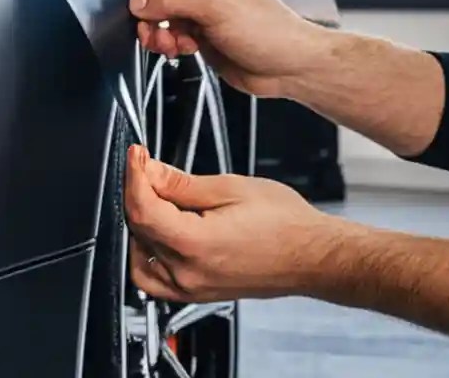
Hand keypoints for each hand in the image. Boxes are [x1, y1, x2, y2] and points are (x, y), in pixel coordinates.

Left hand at [123, 144, 350, 301]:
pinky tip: (160, 232)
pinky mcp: (196, 293)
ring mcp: (191, 287)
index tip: (136, 156)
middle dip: (139, 192)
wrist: (313, 257)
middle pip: (139, 229)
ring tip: (158, 199)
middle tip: (151, 169)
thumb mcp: (230, 188)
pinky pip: (154, 278)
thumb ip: (181, 183)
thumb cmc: (286, 225)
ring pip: (141, 254)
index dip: (134, 176)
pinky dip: (148, 254)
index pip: (142, 208)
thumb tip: (150, 171)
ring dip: (141, 224)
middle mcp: (188, 272)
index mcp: (195, 244)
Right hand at [128, 0, 329, 97]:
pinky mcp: (204, 35)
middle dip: (153, 19)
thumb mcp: (215, 8)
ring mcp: (204, 12)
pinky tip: (184, 50)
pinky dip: (172, 44)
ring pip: (163, 19)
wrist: (289, 66)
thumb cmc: (266, 31)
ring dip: (161, 35)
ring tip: (173, 46)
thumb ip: (172, 0)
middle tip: (157, 37)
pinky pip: (174, 35)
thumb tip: (138, 1)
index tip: (141, 16)